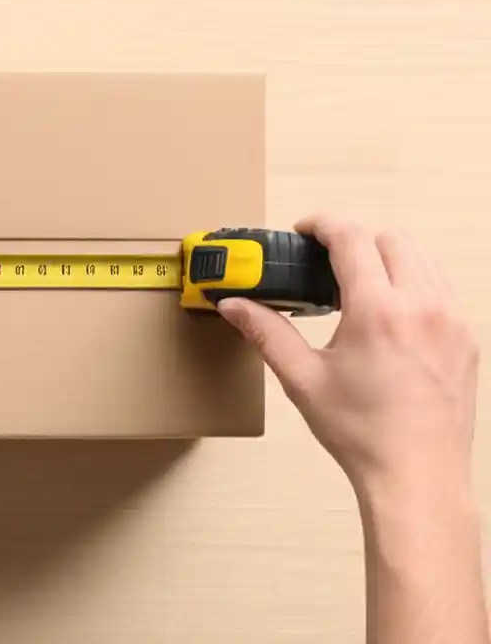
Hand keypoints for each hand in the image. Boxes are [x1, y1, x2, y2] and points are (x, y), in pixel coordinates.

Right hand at [217, 216, 478, 493]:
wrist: (416, 476)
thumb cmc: (363, 434)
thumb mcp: (303, 379)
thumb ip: (267, 332)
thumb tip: (235, 305)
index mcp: (378, 311)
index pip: (352, 239)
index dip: (323, 225)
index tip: (305, 230)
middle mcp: (423, 307)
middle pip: (391, 238)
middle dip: (356, 240)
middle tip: (326, 262)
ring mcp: (452, 321)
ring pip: (422, 259)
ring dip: (388, 259)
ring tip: (357, 290)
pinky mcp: (467, 338)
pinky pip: (441, 289)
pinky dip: (414, 285)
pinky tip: (388, 316)